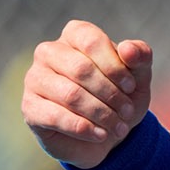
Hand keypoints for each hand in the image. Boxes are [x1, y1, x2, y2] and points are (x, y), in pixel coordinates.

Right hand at [21, 19, 153, 168]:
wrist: (105, 133)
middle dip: (110, 94)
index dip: (114, 66)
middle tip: (128, 112)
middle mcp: (48, 52)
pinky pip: (55, 117)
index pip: (91, 41)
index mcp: (74, 34)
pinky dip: (84, 129)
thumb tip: (127, 49)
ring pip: (70, 94)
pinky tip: (101, 135)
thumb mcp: (138, 76)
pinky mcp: (30, 108)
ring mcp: (35, 79)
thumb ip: (140, 56)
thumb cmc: (119, 95)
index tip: (131, 87)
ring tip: (119, 127)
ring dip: (101, 114)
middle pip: (80, 69)